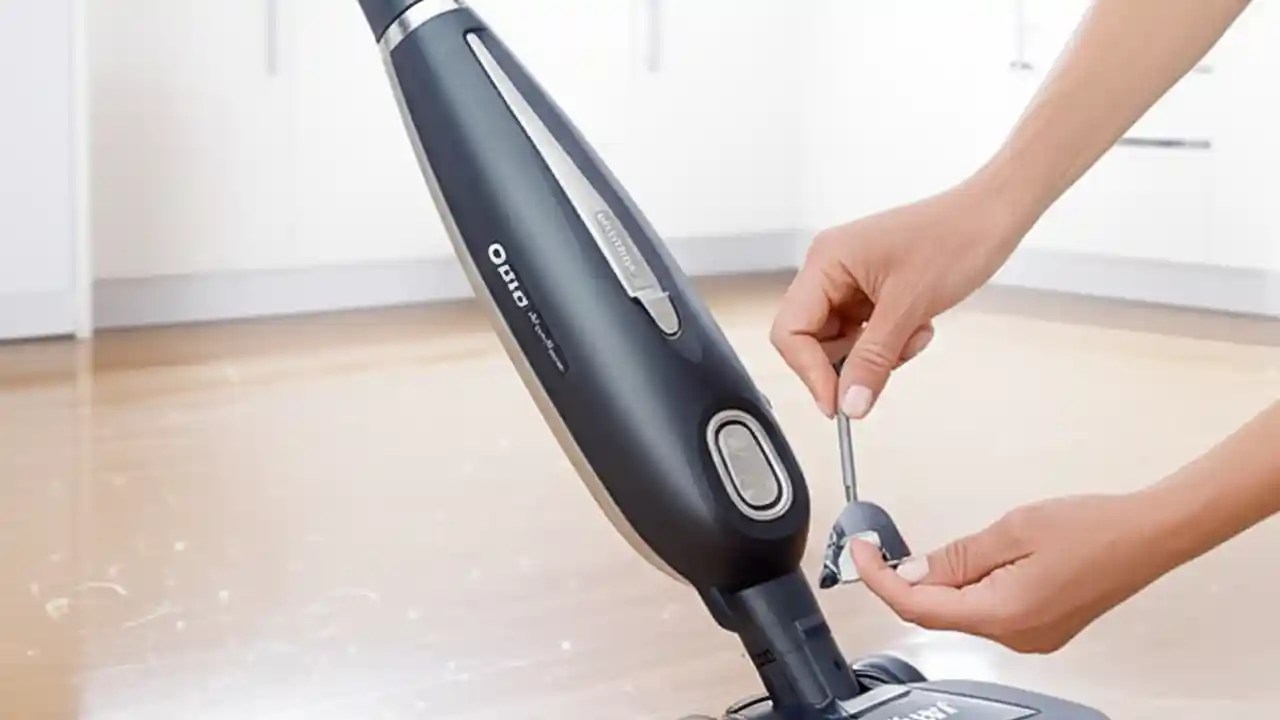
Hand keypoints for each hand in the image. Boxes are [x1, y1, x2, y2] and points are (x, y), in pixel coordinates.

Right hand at [771, 179, 1025, 418]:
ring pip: (842, 341)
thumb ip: (873, 359)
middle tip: (884, 370)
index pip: (791, 330)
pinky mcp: (871, 289)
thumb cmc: (955, 238)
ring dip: (878, 353)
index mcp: (825, 261)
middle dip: (851, 361)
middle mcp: (830, 268)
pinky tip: (918, 326)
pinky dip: (891, 341)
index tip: (838, 405)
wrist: (993, 215)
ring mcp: (850, 279)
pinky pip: (865, 333)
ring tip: (913, 335)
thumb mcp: (909, 307)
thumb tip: (849, 404)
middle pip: (813, 339)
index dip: (810, 372)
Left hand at [850, 494, 1180, 653]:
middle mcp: (1015, 637)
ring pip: (960, 613)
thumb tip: (911, 570)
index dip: (879, 580)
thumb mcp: (1010, 530)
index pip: (918, 607)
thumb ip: (955, 556)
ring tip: (917, 550)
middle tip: (876, 546)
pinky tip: (961, 565)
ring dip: (933, 584)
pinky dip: (963, 589)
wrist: (1149, 535)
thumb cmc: (1092, 527)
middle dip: (902, 580)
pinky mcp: (1040, 628)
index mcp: (1003, 615)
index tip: (859, 552)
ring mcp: (1030, 637)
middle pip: (936, 613)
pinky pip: (986, 611)